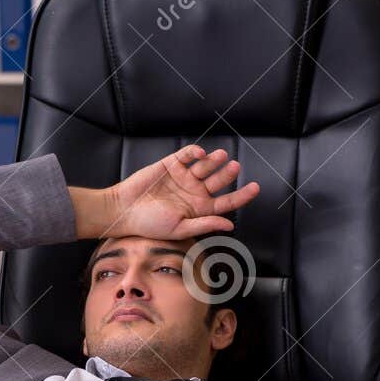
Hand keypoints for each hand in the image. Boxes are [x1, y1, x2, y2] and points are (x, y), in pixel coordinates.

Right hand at [69, 147, 259, 241]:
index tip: (256, 188)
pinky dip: (195, 152)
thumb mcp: (180, 228)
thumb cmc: (149, 224)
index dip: (242, 195)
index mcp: (199, 210)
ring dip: (214, 161)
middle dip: (227, 174)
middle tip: (234, 168)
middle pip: (218, 181)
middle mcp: (194, 193)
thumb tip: (230, 225)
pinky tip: (200, 154)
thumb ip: (205, 224)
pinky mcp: (171, 164)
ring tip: (221, 157)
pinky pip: (188, 155)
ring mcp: (183, 178)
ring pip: (205, 166)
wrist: (124, 210)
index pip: (226, 202)